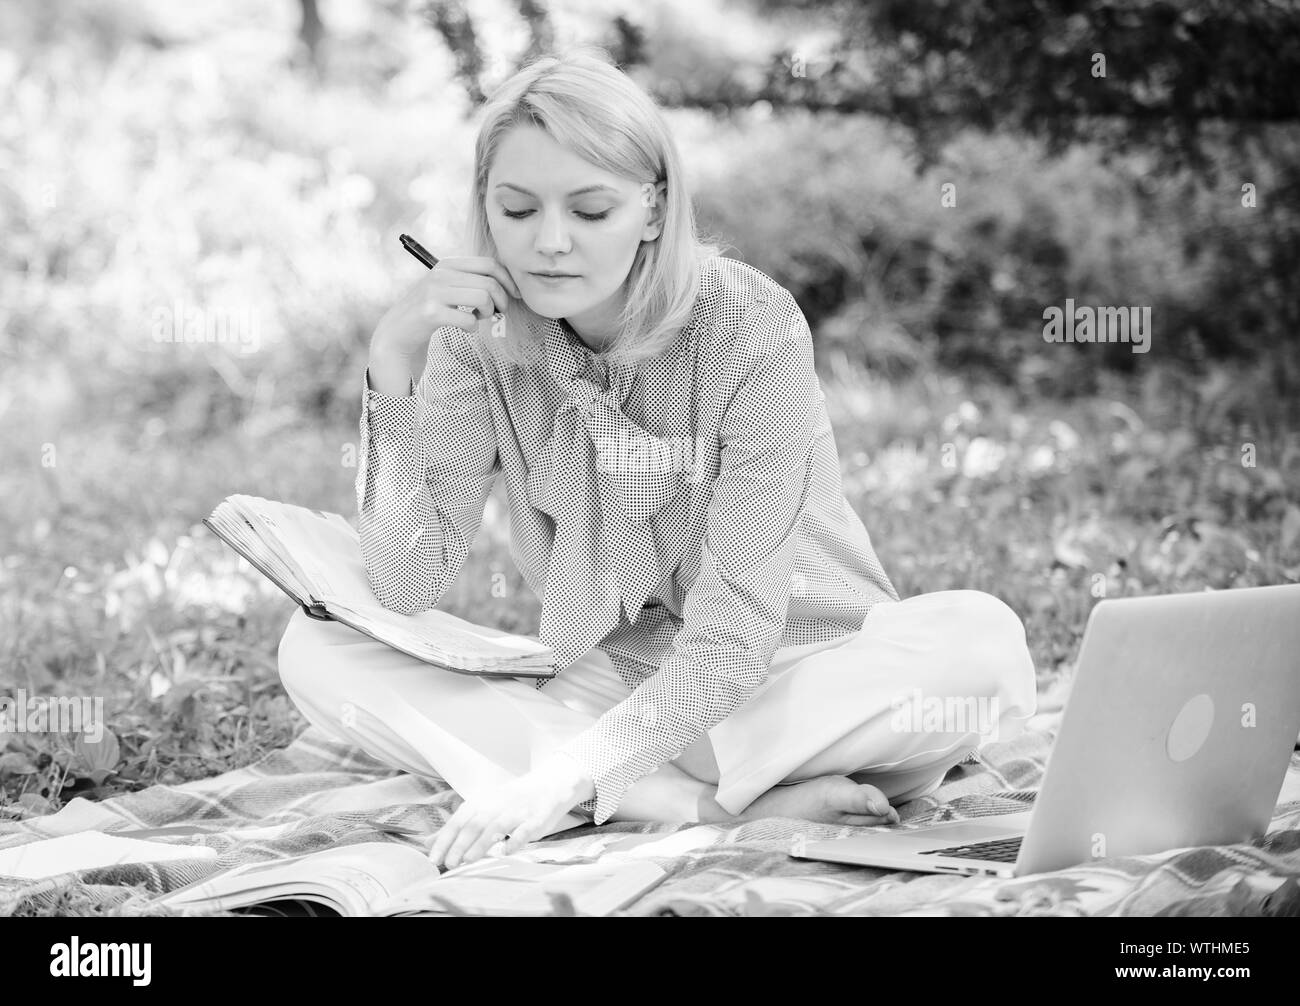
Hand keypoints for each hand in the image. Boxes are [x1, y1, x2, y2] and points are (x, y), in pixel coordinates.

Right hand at [370, 255, 522, 362]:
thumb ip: (472, 280)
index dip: (508, 280)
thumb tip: (509, 283)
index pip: (489, 264)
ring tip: (478, 319)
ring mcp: (434, 292)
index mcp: (448, 264)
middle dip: (501, 301)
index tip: (514, 296)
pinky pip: (468, 319)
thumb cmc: (432, 310)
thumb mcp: (449, 287)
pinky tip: (465, 328)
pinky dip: (472, 327)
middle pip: (490, 282)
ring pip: (483, 298)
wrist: (399, 331)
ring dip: (487, 313)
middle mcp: (441, 274)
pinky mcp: (430, 313)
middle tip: (496, 313)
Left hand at [427, 751, 595, 870]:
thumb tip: (428, 843)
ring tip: (468, 860)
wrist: (548, 784)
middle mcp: (497, 805)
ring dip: (481, 843)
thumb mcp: (482, 808)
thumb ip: (457, 827)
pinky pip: (525, 829)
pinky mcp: (536, 818)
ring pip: (497, 826)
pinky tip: (507, 852)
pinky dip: (515, 840)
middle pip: (475, 824)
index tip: (433, 859)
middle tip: (449, 863)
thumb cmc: (510, 801)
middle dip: (460, 844)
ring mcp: (517, 811)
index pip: (459, 821)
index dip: (445, 839)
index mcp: (482, 802)